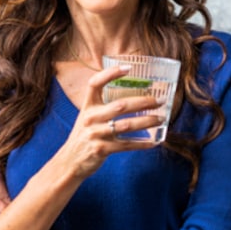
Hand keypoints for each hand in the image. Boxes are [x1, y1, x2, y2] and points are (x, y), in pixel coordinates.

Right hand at [56, 65, 165, 181]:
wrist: (69, 161)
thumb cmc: (83, 137)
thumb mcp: (87, 118)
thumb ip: (103, 108)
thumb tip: (131, 98)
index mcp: (87, 107)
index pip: (95, 84)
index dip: (110, 73)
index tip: (128, 68)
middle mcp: (90, 118)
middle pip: (120, 105)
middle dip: (144, 102)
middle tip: (159, 101)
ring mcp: (96, 134)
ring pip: (127, 125)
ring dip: (147, 121)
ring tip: (161, 119)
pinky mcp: (102, 149)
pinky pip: (128, 145)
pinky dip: (143, 143)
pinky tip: (155, 141)